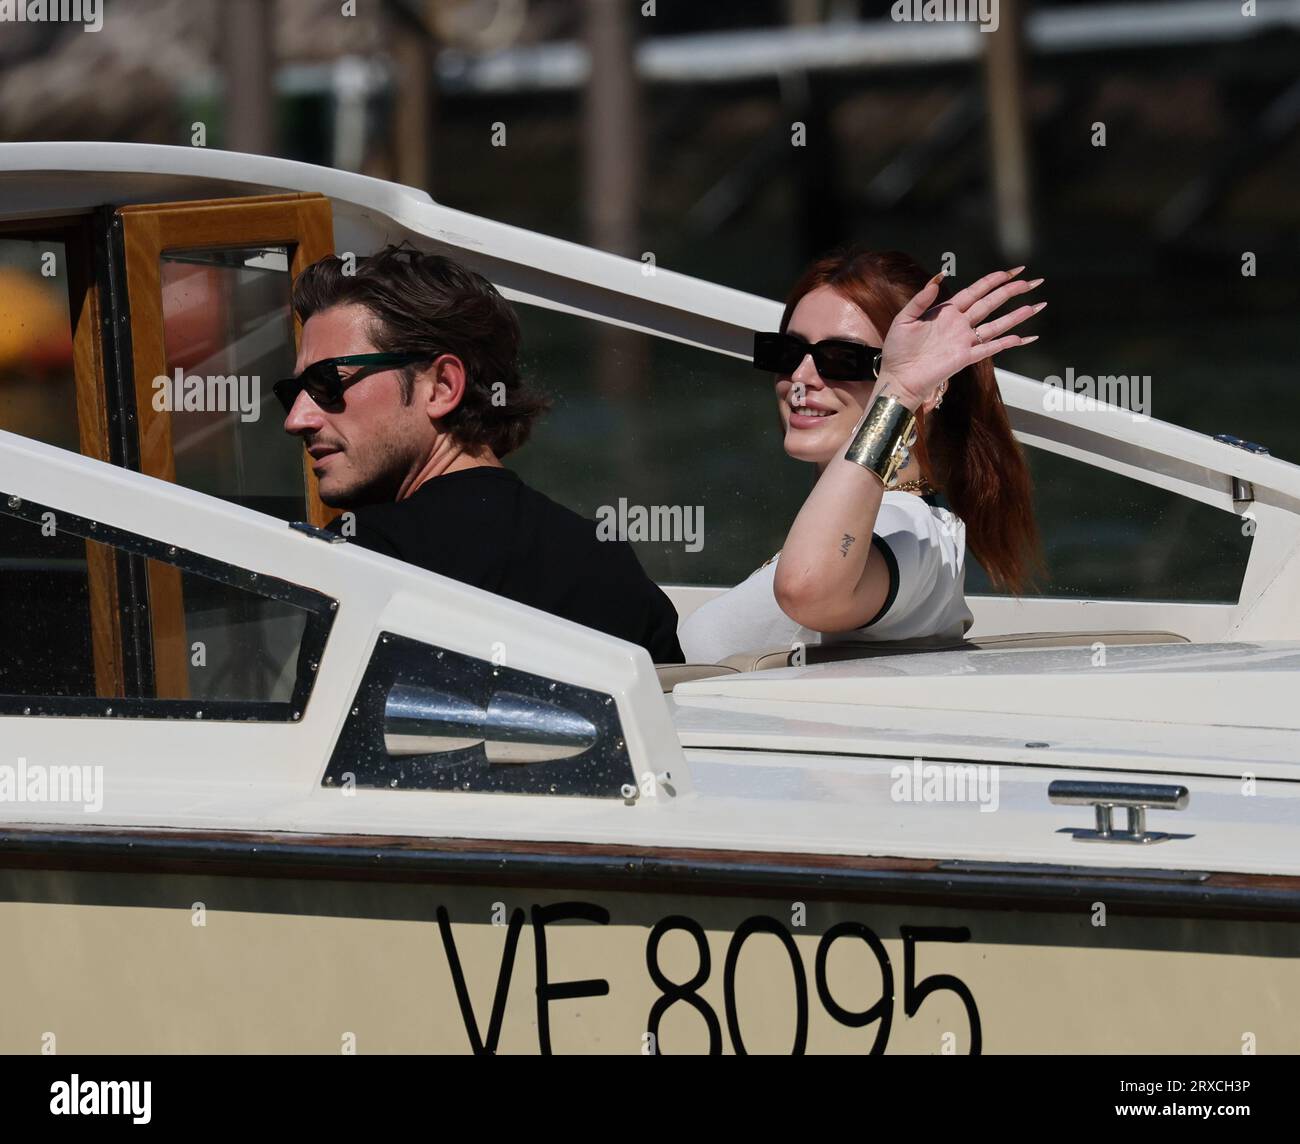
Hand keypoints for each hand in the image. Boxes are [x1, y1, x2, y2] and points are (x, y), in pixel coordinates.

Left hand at [875, 267, 1043, 409]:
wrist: (897, 377)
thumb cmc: (897, 351)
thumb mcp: (904, 319)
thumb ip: (921, 299)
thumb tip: (938, 277)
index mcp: (946, 312)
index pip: (975, 292)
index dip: (993, 280)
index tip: (1011, 271)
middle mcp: (959, 325)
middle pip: (991, 303)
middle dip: (1012, 292)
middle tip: (1033, 281)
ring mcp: (964, 341)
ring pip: (996, 324)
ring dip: (1017, 316)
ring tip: (1037, 306)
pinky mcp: (965, 358)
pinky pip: (990, 348)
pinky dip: (1007, 343)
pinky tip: (1024, 337)